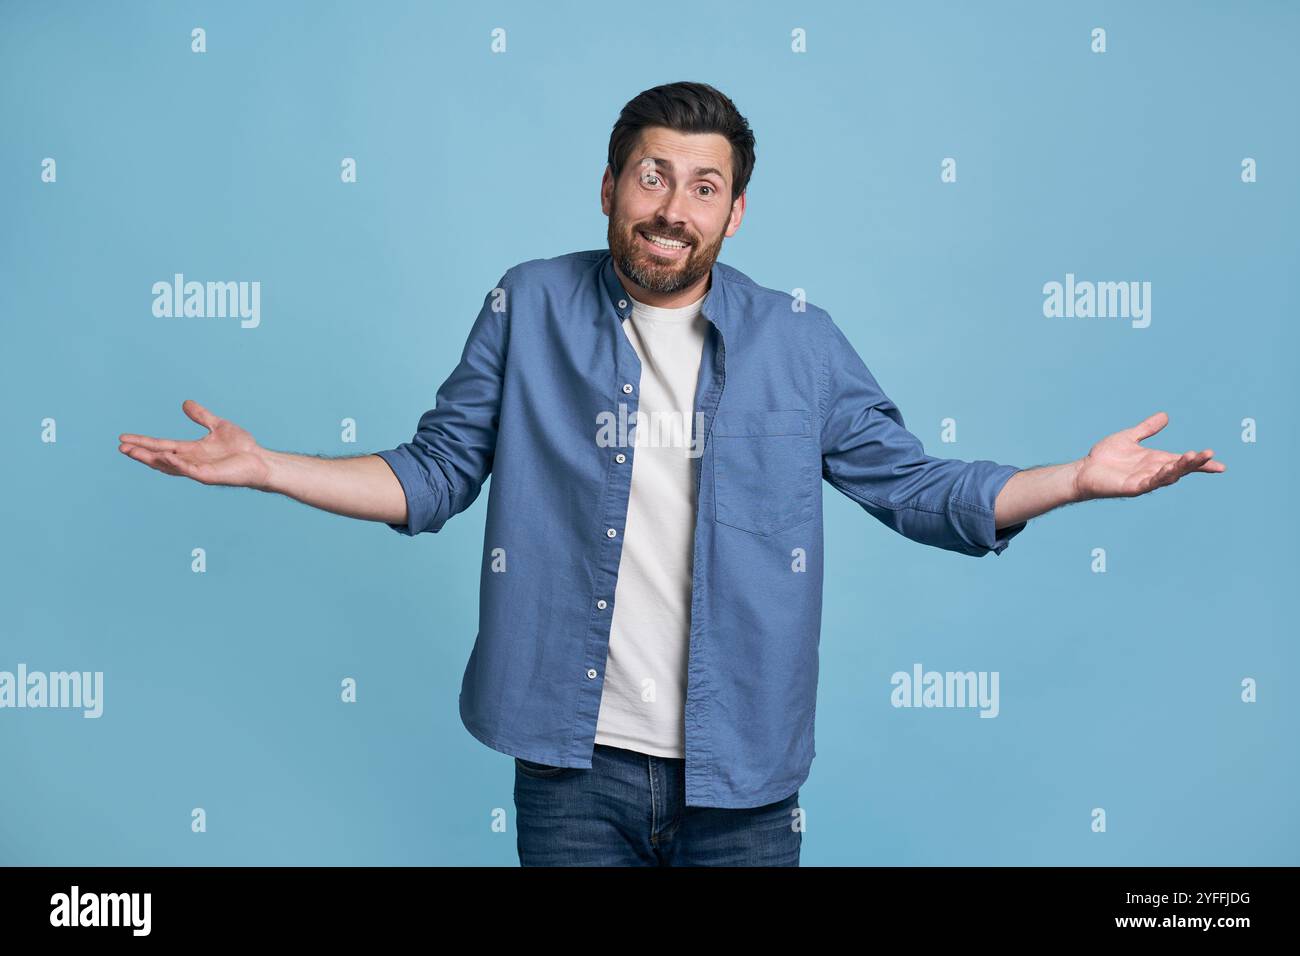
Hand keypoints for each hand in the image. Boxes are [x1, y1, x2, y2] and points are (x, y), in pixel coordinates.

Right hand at [118, 400, 271, 489]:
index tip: (123, 438)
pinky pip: (188, 470)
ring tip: (133, 452)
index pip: (161, 445)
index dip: (143, 442)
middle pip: (159, 457)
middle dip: (140, 453)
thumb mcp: (218, 425)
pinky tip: (165, 457)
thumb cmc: (242, 446)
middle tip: (121, 447)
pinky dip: (176, 464)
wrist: (260, 459)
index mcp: (190, 450)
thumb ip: (201, 416)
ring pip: (169, 466)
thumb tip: (185, 403)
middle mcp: (190, 461)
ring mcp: (197, 470)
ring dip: (151, 460)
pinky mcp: (208, 476)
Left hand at [1072, 411, 1225, 500]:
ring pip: (1168, 476)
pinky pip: (1150, 483)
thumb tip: (1165, 416)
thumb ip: (1147, 428)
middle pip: (1180, 468)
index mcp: (1156, 460)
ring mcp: (1144, 480)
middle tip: (1209, 454)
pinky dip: (1160, 477)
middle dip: (1195, 462)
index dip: (1201, 464)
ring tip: (1192, 457)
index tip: (1220, 465)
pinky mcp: (1132, 487)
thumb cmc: (1105, 456)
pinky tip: (1168, 470)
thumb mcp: (1129, 437)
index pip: (1183, 462)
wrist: (1084, 469)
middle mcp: (1154, 471)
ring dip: (1180, 467)